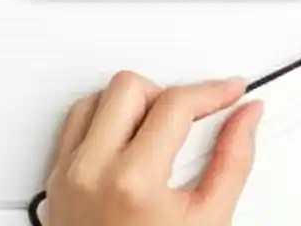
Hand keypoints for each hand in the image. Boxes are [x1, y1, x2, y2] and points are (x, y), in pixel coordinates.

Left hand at [43, 72, 263, 225]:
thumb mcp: (209, 220)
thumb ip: (233, 161)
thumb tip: (246, 117)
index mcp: (133, 182)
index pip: (175, 104)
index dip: (211, 91)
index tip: (229, 92)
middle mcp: (92, 171)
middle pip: (131, 87)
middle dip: (169, 95)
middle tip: (193, 119)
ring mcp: (68, 174)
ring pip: (98, 98)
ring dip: (133, 105)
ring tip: (159, 132)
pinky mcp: (55, 180)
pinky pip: (75, 123)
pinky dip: (103, 120)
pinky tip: (128, 140)